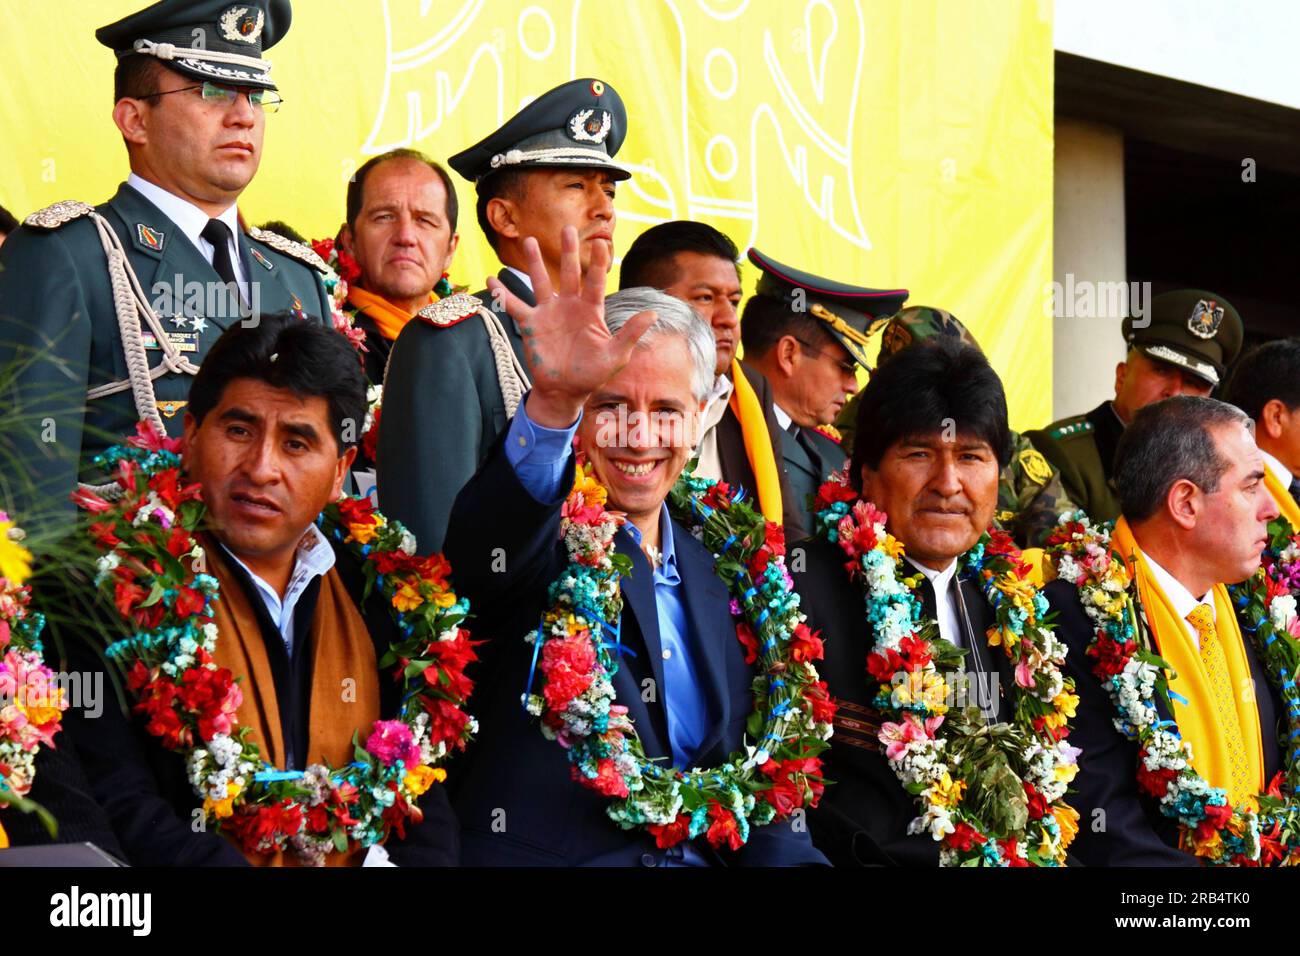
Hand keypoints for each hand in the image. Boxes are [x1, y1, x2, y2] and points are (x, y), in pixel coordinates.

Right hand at [487, 226, 656, 427]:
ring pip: (541, 282)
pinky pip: (515, 306)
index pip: (595, 282)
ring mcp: (549, 313)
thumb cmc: (593, 374)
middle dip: (568, 252)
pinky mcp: (532, 324)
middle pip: (568, 273)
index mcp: (591, 311)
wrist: (566, 391)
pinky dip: (503, 294)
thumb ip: (631, 333)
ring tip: (530, 241)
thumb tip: (653, 313)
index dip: (598, 264)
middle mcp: (569, 306)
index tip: (601, 243)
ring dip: (535, 263)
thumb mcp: (616, 355)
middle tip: (568, 229)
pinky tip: (491, 280)